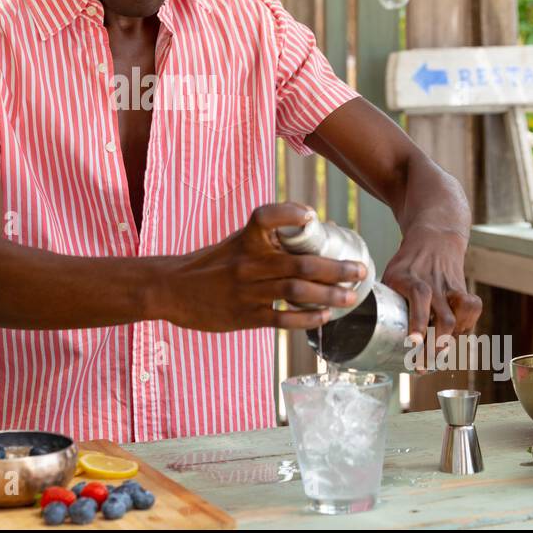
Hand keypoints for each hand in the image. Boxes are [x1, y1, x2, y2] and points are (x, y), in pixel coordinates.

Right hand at [153, 202, 366, 332]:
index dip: (289, 214)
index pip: (266, 218)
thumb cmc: (209, 264)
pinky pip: (282, 319)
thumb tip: (315, 233)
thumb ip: (269, 240)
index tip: (311, 216)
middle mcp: (249, 263)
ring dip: (328, 296)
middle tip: (359, 270)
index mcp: (246, 239)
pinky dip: (306, 319)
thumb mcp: (235, 243)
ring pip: (296, 293)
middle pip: (299, 263)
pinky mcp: (246, 316)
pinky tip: (324, 318)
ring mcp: (248, 291)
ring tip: (350, 297)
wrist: (172, 290)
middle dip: (335, 269)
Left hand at [380, 222, 481, 366]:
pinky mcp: (462, 290)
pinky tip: (456, 333)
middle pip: (442, 317)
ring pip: (459, 316)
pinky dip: (468, 323)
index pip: (419, 296)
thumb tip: (364, 329)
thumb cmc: (406, 265)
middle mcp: (432, 283)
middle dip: (434, 346)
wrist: (434, 238)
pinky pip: (473, 307)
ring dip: (450, 340)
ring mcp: (449, 287)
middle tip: (421, 366)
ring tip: (438, 356)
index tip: (412, 343)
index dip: (417, 321)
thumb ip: (384, 299)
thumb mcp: (389, 275)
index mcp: (407, 277)